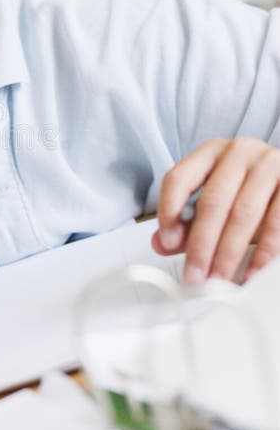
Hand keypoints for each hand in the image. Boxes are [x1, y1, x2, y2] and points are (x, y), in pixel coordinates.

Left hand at [151, 137, 279, 283]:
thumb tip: (161, 244)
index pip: (178, 178)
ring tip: (220, 277)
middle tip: (195, 273)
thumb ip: (187, 222)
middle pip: (212, 200)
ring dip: (229, 252)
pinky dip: (263, 251)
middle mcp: (239, 152)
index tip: (167, 242)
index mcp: (211, 152)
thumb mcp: (216, 201)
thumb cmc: (249, 189)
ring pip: (243, 213)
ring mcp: (270, 164)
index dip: (168, 212)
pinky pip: (276, 222)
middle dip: (201, 244)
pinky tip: (252, 269)